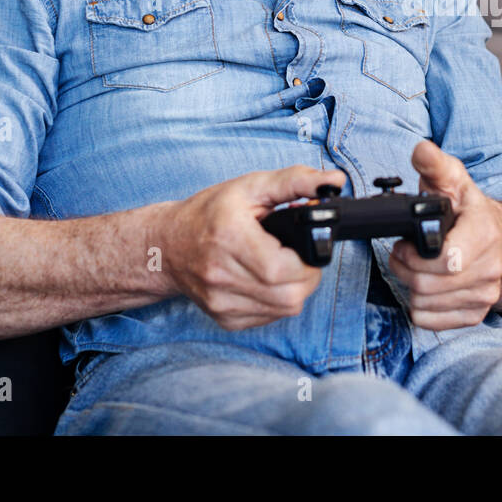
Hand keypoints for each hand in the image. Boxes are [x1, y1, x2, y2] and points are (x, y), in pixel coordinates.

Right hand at [157, 164, 346, 330]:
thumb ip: (295, 181)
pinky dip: (279, 300)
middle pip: (289, 294)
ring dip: (296, 287)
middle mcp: (221, 275)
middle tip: (300, 254)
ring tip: (285, 264)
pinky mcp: (225, 319)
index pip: (282, 268)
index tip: (305, 244)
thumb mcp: (251, 186)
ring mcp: (221, 302)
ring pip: (285, 308)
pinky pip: (270, 317)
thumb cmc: (210, 213)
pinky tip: (269, 280)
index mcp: (229, 238)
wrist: (166, 246)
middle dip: (307, 274)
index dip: (306, 259)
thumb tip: (334, 182)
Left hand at [389, 140, 501, 330]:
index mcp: (483, 234)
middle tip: (401, 252)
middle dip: (403, 268)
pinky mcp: (476, 314)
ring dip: (409, 286)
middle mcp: (489, 269)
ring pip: (424, 304)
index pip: (447, 260)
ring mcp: (485, 295)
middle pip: (427, 285)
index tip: (406, 244)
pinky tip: (427, 286)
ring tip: (414, 266)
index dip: (416, 256)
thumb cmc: (473, 213)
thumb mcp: (456, 183)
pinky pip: (430, 321)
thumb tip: (421, 150)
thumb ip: (436, 166)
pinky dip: (420, 307)